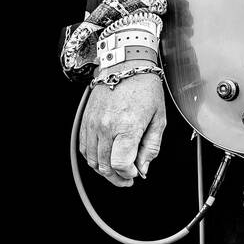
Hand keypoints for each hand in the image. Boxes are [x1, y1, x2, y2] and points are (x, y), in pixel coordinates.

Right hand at [79, 59, 166, 186]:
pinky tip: (103, 159)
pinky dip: (92, 158)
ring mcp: (93, 124)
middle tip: (128, 179)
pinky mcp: (85, 120)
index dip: (129, 174)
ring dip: (104, 171)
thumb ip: (151, 146)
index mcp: (127, 126)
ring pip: (92, 160)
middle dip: (117, 177)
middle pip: (105, 166)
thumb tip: (143, 168)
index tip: (136, 173)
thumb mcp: (159, 118)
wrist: (126, 65)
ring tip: (116, 171)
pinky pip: (84, 148)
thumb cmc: (145, 88)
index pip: (121, 164)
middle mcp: (106, 127)